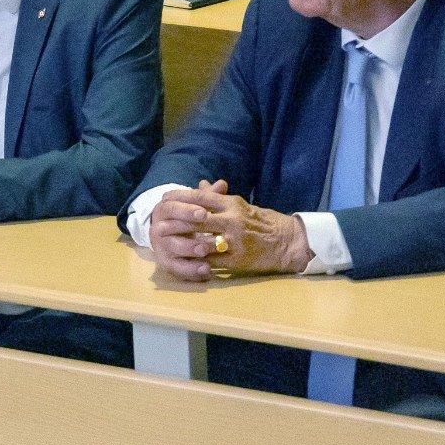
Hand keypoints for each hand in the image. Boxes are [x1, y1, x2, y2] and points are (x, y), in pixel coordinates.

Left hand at [149, 180, 312, 280]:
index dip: (179, 197)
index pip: (200, 197)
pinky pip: (212, 261)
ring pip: (202, 240)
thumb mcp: (239, 205)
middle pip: (196, 218)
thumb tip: (200, 184)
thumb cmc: (260, 221)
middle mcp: (231, 220)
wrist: (287, 241)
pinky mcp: (238, 259)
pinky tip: (184, 261)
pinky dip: (197, 261)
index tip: (163, 199)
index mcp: (231, 204)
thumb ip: (217, 197)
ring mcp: (234, 240)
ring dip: (184, 242)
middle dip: (175, 221)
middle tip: (158, 223)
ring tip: (166, 242)